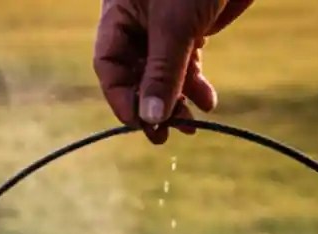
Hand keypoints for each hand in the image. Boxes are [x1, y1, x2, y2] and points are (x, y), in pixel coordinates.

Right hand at [94, 0, 253, 143]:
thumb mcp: (175, 25)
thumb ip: (163, 72)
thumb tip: (151, 118)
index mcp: (119, 15)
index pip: (109, 65)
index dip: (122, 97)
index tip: (140, 124)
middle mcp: (138, 22)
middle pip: (136, 74)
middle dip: (152, 105)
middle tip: (165, 136)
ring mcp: (166, 26)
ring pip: (164, 73)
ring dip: (177, 100)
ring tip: (191, 125)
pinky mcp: (192, 28)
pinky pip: (187, 64)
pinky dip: (196, 84)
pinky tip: (208, 102)